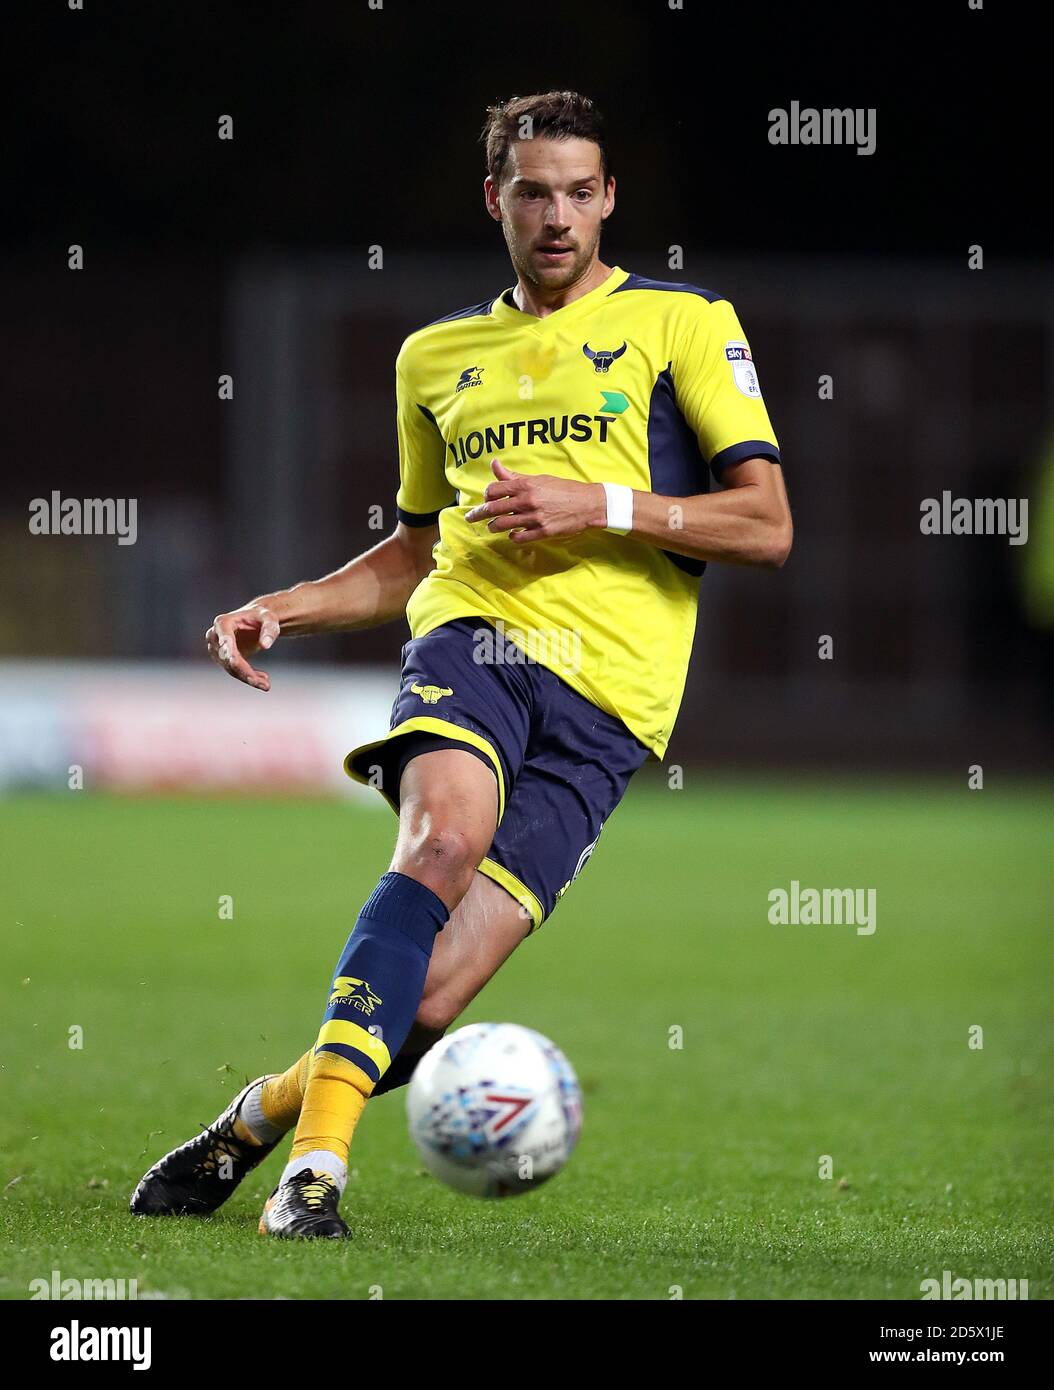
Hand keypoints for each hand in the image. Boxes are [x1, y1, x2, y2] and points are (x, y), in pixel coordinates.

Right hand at [205, 604, 280, 690]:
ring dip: (248, 678)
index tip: (234, 662)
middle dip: (244, 671)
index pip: (225, 639)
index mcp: (223, 623)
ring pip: (230, 668)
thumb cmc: (262, 617)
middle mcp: (215, 636)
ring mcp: (216, 649)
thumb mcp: (270, 619)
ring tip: (265, 684)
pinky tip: (262, 680)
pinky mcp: (222, 659)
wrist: (255, 621)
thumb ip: (269, 630)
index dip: (230, 651)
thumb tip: (265, 646)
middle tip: (263, 684)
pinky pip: (233, 671)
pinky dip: (248, 677)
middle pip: (228, 658)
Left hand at [464, 459, 605, 543]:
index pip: (493, 490)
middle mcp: (527, 501)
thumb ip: (514, 476)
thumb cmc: (563, 489)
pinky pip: (519, 537)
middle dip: (477, 514)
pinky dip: (512, 537)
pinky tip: (512, 534)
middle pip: (492, 509)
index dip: (486, 495)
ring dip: (493, 527)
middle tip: (470, 518)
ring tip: (492, 527)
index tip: (485, 499)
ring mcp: (534, 518)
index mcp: (525, 485)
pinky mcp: (543, 532)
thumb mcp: (538, 478)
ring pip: (502, 525)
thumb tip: (494, 465)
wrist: (588, 503)